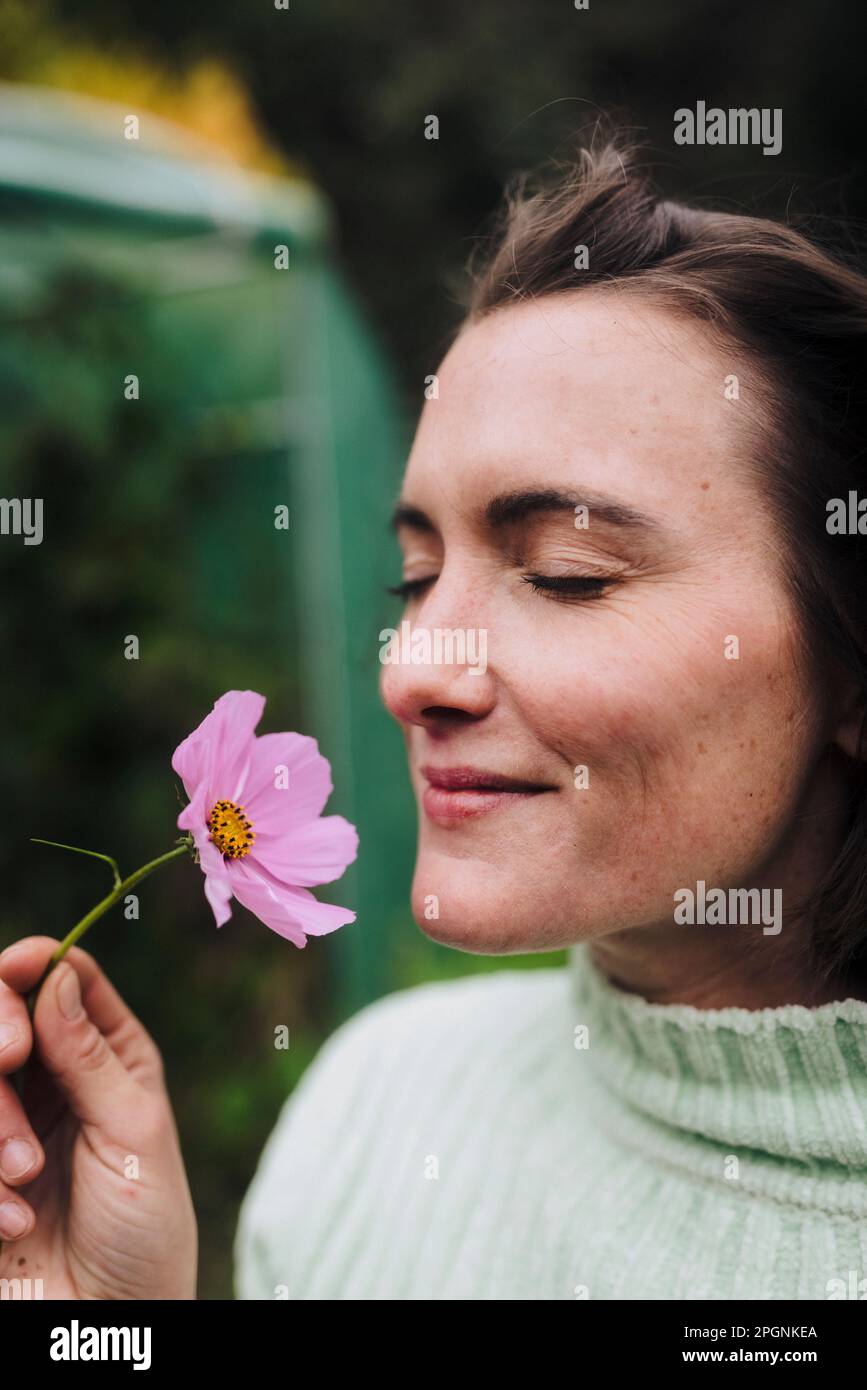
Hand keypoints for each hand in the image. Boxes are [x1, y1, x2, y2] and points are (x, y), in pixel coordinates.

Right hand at [0, 936, 196, 1298]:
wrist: (108, 1325)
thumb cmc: (144, 1231)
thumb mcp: (134, 1134)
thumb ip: (90, 1056)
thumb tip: (55, 976)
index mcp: (105, 1055)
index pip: (62, 980)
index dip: (37, 961)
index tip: (19, 965)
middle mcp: (49, 1079)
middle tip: (7, 1056)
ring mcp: (3, 1125)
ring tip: (24, 1174)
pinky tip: (10, 1221)